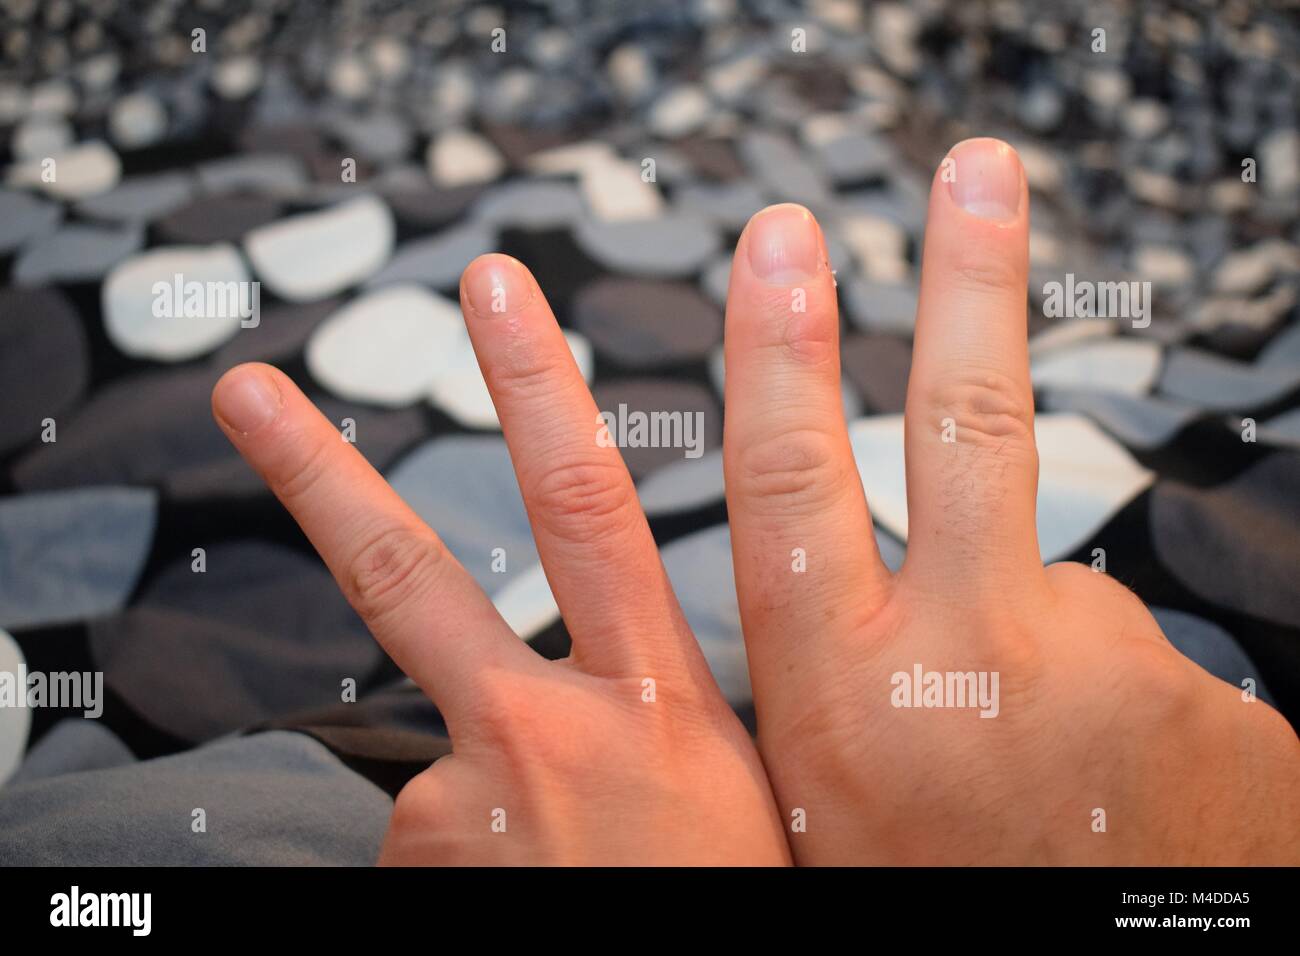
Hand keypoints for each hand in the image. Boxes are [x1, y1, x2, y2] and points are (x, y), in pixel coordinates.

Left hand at [211, 258, 788, 864]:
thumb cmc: (727, 892)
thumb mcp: (741, 784)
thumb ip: (667, 708)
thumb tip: (609, 691)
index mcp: (654, 700)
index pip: (588, 505)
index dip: (538, 386)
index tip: (495, 292)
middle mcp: (545, 732)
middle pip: (407, 573)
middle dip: (319, 472)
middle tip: (246, 388)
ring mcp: (471, 800)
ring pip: (446, 749)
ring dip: (491, 781)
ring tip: (565, 853)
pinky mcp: (422, 855)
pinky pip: (436, 825)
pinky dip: (473, 841)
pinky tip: (530, 880)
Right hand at [721, 138, 1299, 863]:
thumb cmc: (943, 890)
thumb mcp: (828, 807)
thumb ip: (822, 690)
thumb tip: (831, 604)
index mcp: (843, 694)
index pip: (792, 479)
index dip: (779, 347)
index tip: (782, 244)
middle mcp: (965, 662)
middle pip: (963, 421)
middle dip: (969, 278)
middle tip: (976, 172)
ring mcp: (1094, 669)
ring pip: (1046, 581)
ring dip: (1036, 646)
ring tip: (1046, 769)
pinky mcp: (1198, 692)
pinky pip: (1129, 651)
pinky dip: (1114, 698)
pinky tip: (1116, 786)